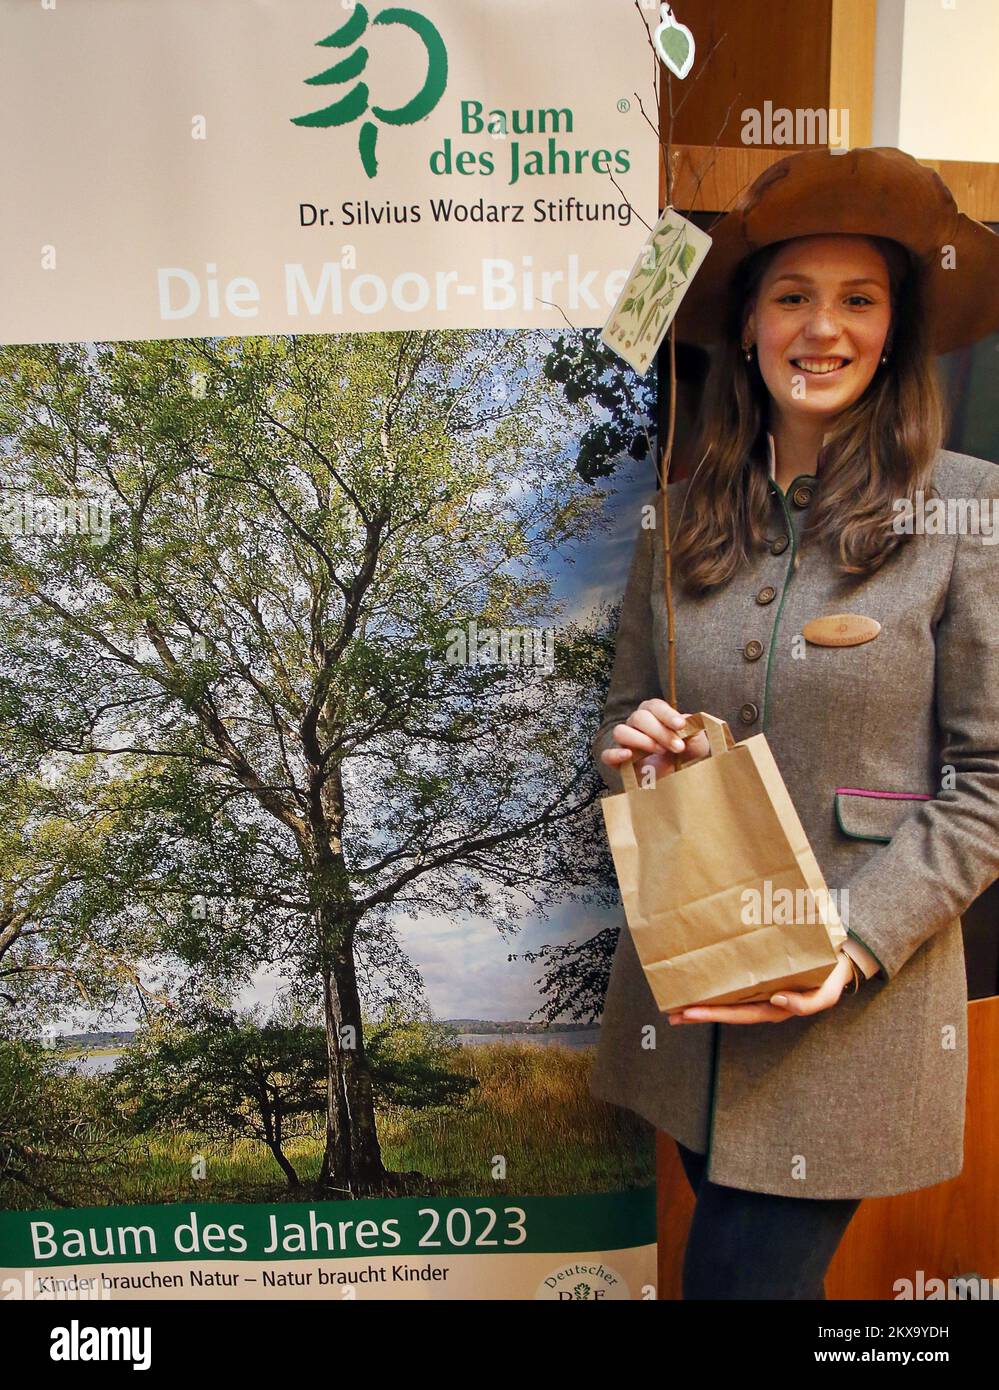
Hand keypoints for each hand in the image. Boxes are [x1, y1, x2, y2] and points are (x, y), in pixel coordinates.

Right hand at [600, 698, 709, 778]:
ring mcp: (626, 742)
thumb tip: (685, 720)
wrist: (681, 777)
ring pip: (621, 731)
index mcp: (654, 713)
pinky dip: (615, 754)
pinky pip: (607, 754)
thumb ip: (692, 730)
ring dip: (641, 740)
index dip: (667, 714)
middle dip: (660, 732)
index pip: (655, 706)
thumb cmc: (687, 754)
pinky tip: (629, 755)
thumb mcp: (696, 742)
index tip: (680, 725)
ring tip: (660, 751)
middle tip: (677, 747)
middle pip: (639, 717)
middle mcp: (636, 724)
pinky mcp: (619, 762)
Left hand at [666, 953, 853, 1024]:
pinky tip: (701, 980)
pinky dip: (717, 982)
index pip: (738, 1013)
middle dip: (700, 1013)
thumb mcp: (826, 994)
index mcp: (775, 1006)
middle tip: (672, 1014)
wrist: (840, 957)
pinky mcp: (760, 973)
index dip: (713, 1013)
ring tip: (677, 1002)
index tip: (689, 1011)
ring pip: (728, 997)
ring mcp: (761, 988)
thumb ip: (806, 1002)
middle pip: (727, 1010)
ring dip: (703, 1000)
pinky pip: (735, 980)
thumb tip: (777, 999)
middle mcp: (763, 999)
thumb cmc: (831, 976)